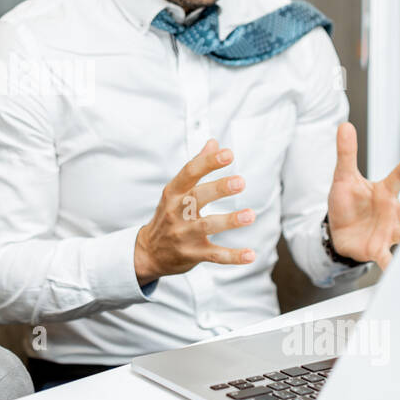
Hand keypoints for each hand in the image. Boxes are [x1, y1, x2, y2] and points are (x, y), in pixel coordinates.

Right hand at [134, 139, 256, 284]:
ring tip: (250, 215)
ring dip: (230, 221)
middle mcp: (177, 212)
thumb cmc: (168, 216)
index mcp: (173, 193)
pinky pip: (215, 255)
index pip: (189, 173)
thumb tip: (213, 143)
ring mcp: (184, 235)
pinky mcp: (193, 254)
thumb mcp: (176, 191)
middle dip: (219, 189)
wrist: (148, 252)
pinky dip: (233, 256)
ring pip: (207, 226)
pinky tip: (250, 255)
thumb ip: (196, 167)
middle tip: (240, 181)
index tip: (227, 153)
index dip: (208, 163)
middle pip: (197, 197)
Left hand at [326, 122, 399, 269]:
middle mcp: (393, 211)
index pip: (399, 176)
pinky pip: (388, 258)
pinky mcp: (379, 249)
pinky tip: (397, 270)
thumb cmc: (348, 202)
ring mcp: (389, 231)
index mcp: (385, 191)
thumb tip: (344, 125)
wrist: (339, 231)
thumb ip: (347, 153)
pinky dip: (393, 265)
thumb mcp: (343, 177)